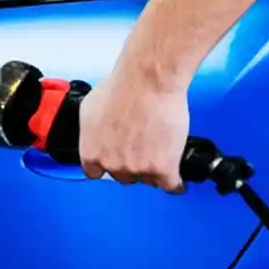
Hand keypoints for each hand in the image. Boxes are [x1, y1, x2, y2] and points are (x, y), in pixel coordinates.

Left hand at [78, 66, 190, 192]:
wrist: (148, 82)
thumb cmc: (122, 88)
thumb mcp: (90, 108)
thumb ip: (91, 129)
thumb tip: (96, 132)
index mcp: (91, 152)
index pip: (95, 172)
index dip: (107, 165)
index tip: (116, 161)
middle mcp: (112, 164)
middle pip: (122, 175)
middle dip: (131, 164)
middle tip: (140, 148)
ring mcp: (138, 169)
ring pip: (147, 178)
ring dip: (153, 169)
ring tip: (160, 153)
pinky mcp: (163, 169)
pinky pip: (171, 186)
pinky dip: (176, 184)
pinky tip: (178, 180)